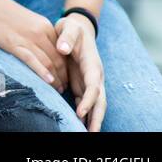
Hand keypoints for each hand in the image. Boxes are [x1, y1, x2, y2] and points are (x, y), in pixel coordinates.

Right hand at [0, 0, 69, 93]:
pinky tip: (48, 82)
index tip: (66, 77)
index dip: (66, 66)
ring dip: (56, 78)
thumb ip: (37, 31)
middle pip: (58, 58)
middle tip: (64, 88)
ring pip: (48, 62)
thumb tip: (42, 48)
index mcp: (45, 25)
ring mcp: (28, 38)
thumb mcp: (26, 19)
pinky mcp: (14, 44)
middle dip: (63, 76)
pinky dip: (42, 72)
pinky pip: (32, 61)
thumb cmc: (1, 12)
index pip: (62, 50)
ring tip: (57, 90)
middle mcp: (40, 32)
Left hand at [56, 13, 105, 130]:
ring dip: (91, 119)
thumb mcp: (69, 27)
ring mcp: (89, 81)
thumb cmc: (72, 28)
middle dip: (96, 117)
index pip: (93, 85)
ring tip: (87, 133)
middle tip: (92, 133)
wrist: (77, 28)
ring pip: (94, 104)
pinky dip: (84, 113)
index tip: (81, 111)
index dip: (88, 99)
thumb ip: (66, 37)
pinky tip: (79, 124)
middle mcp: (94, 76)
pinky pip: (84, 101)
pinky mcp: (82, 83)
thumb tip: (62, 48)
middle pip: (99, 100)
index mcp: (92, 64)